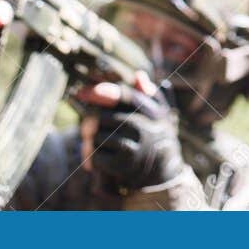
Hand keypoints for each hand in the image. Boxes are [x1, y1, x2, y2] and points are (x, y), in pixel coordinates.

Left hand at [77, 75, 185, 195]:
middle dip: (93, 119)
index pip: (125, 97)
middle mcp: (142, 128)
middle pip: (103, 116)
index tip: (85, 92)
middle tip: (89, 125)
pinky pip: (96, 155)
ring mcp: (132, 147)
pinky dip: (93, 156)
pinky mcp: (122, 165)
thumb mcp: (161, 113)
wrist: (164, 173)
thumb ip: (150, 93)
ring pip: (97, 136)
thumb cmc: (158, 137)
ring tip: (102, 142)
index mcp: (151, 112)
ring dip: (94, 139)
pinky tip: (101, 155)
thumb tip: (138, 75)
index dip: (104, 92)